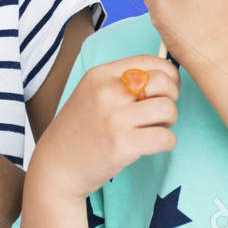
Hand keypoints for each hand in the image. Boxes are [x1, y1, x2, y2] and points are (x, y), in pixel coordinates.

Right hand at [28, 55, 179, 198]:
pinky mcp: (122, 144)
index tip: (169, 87)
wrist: (56, 166)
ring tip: (154, 129)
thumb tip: (166, 77)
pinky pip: (165, 138)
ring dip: (169, 122)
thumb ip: (121, 83)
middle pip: (163, 82)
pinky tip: (152, 146)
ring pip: (168, 109)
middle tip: (160, 113)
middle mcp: (106, 92)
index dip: (168, 73)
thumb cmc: (79, 131)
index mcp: (99, 75)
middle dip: (171, 98)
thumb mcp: (92, 95)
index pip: (147, 60)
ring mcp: (114, 118)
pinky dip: (166, 143)